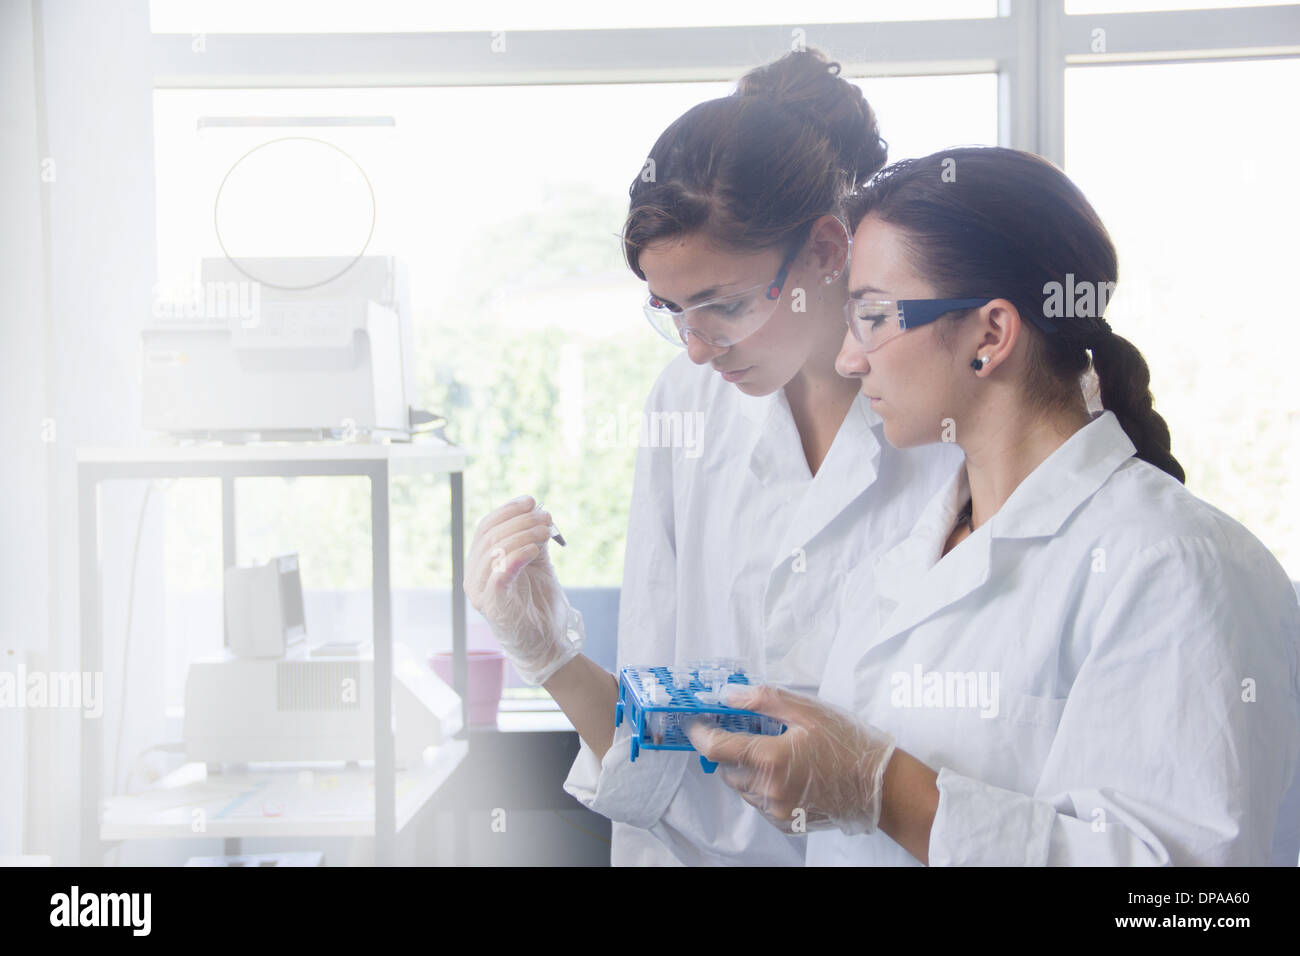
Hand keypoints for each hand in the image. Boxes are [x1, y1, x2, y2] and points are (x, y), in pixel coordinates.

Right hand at [465, 495, 582, 685]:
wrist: (546, 641)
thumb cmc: (538, 603)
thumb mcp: (536, 562)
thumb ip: (533, 538)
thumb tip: (538, 510)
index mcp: (480, 563)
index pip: (486, 527)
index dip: (508, 510)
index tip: (532, 501)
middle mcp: (473, 576)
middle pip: (490, 536)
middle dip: (520, 521)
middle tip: (546, 518)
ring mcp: (480, 592)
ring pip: (493, 551)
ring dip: (523, 535)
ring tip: (546, 531)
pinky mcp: (492, 606)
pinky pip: (499, 575)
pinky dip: (516, 556)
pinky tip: (535, 550)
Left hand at [687, 684, 896, 835]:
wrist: (880, 786)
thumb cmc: (847, 743)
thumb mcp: (808, 711)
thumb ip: (764, 701)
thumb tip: (730, 696)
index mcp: (770, 758)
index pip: (716, 748)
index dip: (699, 733)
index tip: (694, 722)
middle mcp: (768, 790)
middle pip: (727, 769)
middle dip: (730, 749)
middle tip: (749, 732)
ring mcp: (776, 811)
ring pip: (742, 788)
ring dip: (747, 769)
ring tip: (776, 752)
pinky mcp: (786, 823)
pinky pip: (759, 803)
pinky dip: (762, 786)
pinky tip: (786, 772)